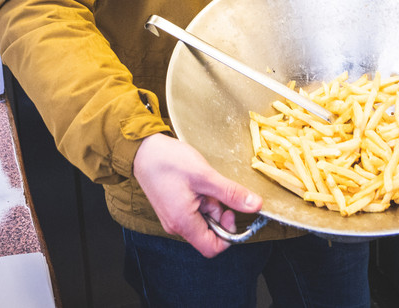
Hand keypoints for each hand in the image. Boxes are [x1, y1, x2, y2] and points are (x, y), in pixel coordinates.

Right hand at [132, 133, 261, 257]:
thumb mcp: (205, 176)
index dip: (228, 234)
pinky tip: (196, 182)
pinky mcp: (172, 208)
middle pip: (209, 233)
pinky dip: (201, 199)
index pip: (213, 248)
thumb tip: (256, 205)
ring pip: (202, 220)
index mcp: (183, 223)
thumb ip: (231, 194)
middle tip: (215, 190)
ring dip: (210, 204)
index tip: (230, 210)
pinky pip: (193, 212)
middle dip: (219, 212)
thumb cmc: (169, 162)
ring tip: (203, 182)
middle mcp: (176, 226)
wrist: (143, 150)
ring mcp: (173, 218)